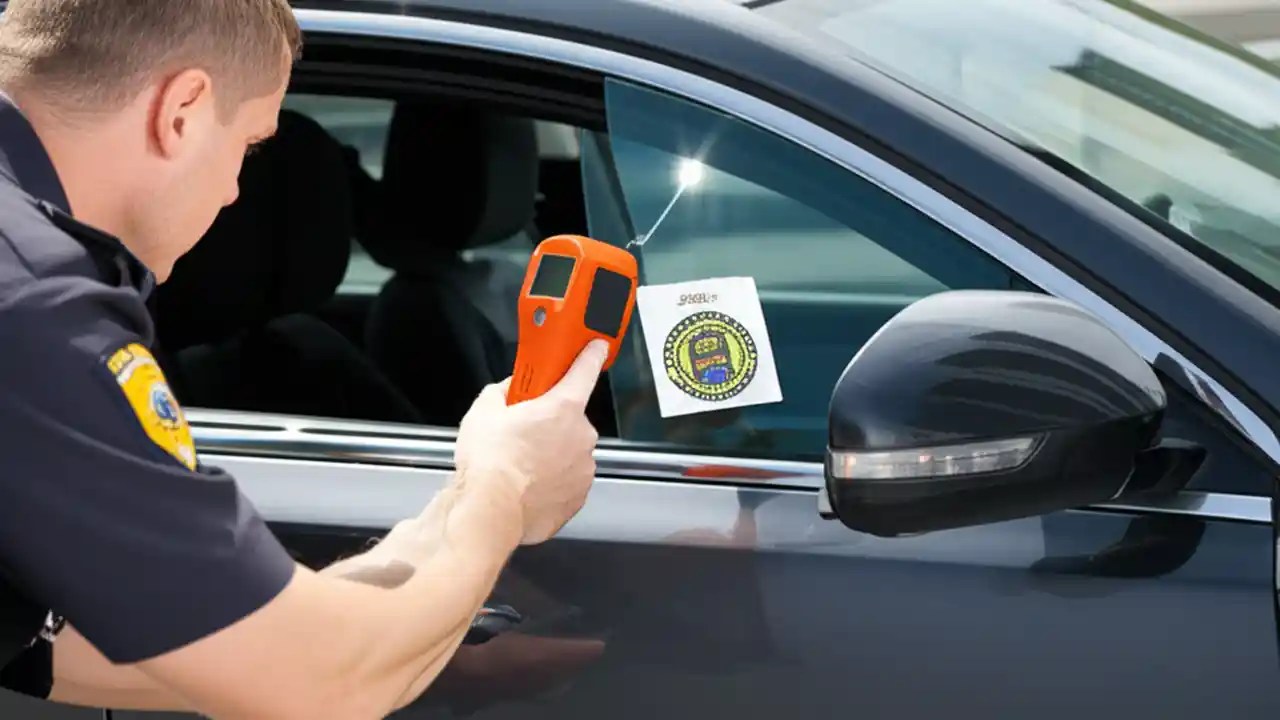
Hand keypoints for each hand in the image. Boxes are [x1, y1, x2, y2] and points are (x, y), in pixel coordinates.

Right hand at [455, 340, 607, 543]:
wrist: (490, 510)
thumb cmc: (489, 462)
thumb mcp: (484, 411)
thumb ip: (501, 393)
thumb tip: (506, 391)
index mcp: (563, 407)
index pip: (585, 370)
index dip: (590, 355)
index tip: (596, 347)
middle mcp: (581, 436)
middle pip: (571, 419)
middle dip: (551, 423)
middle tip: (524, 431)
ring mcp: (583, 468)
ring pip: (569, 452)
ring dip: (552, 454)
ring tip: (521, 465)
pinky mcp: (578, 497)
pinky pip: (568, 481)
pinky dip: (552, 482)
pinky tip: (528, 485)